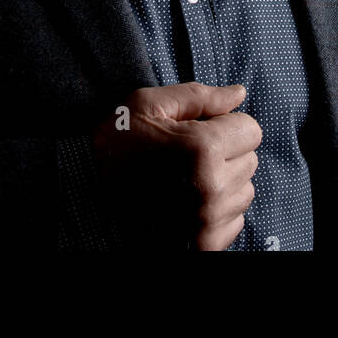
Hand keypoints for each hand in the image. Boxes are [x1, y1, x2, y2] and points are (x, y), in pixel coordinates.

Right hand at [90, 80, 261, 250]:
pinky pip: (235, 220)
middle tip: (187, 152)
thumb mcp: (150, 104)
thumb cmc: (117, 141)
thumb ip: (200, 96)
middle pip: (250, 158)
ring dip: (223, 180)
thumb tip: (240, 93)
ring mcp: (207, 221)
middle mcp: (210, 188)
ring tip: (186, 176)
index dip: (224, 123)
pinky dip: (218, 209)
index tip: (198, 129)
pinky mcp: (204, 244)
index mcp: (200, 149)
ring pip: (245, 190)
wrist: (85, 190)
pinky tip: (188, 199)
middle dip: (225, 150)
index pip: (251, 129)